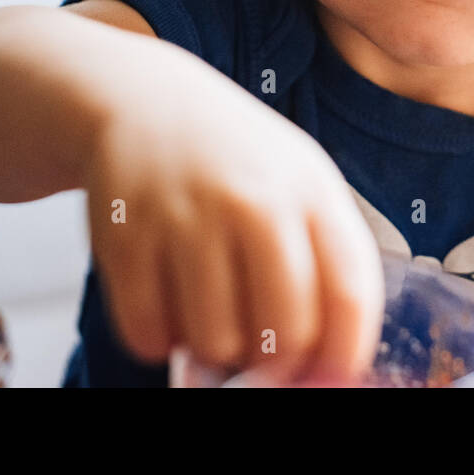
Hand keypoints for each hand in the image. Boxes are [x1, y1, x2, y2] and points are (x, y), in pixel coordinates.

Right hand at [80, 60, 384, 383]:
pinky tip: (167, 304)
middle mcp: (252, 200)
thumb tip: (338, 363)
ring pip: (216, 341)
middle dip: (276, 360)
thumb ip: (328, 258)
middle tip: (260, 345)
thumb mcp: (302, 182)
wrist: (145, 100)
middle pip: (285, 332)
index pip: (349, 295)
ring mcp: (185, 217)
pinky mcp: (123, 237)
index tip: (332, 374)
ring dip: (215, 347)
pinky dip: (158, 338)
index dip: (345, 355)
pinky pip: (148, 333)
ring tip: (211, 311)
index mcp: (310, 190)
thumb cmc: (237, 160)